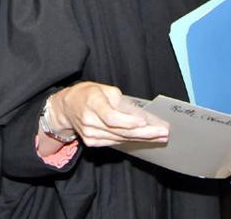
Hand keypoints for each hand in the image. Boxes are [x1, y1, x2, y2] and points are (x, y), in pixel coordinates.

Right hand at [49, 82, 168, 147]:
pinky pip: (115, 142)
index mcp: (92, 103)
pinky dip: (130, 140)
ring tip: (159, 137)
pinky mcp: (91, 142)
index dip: (127, 122)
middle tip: (163, 133)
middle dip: (144, 133)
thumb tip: (139, 114)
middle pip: (119, 131)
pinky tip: (144, 139)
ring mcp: (89, 134)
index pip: (111, 117)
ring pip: (119, 139)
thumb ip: (120, 101)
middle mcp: (89, 121)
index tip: (143, 123)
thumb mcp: (104, 89)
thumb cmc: (88, 93)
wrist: (67, 106)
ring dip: (141, 139)